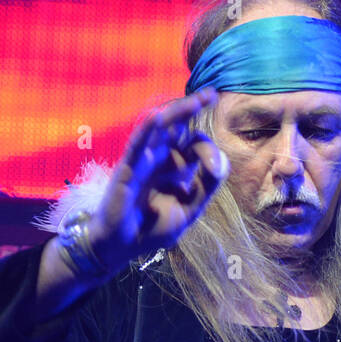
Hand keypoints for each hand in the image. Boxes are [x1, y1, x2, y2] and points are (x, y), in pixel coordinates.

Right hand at [89, 88, 230, 269]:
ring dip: (176, 111)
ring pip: (158, 127)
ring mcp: (141, 161)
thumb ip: (206, 187)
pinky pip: (137, 144)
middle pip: (176, 127)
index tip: (214, 169)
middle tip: (211, 94)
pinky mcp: (127, 169)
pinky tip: (159, 117)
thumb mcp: (189, 209)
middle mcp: (158, 159)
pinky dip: (148, 129)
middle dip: (192, 109)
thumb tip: (219, 162)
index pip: (193, 144)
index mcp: (174, 167)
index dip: (208, 150)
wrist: (122, 247)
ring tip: (197, 99)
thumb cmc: (151, 229)